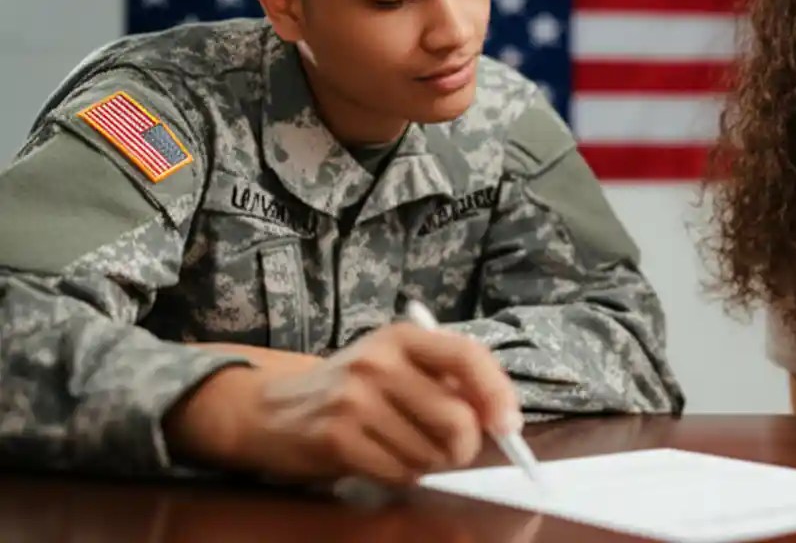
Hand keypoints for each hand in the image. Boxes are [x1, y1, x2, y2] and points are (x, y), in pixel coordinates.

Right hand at [165, 323, 520, 485]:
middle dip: (464, 447)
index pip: (467, 355)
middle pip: (456, 418)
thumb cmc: (350, 388)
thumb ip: (442, 379)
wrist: (269, 407)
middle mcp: (378, 362)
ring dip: (428, 464)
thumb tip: (500, 417)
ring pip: (429, 453)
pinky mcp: (337, 439)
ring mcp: (354, 400)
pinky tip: (379, 459)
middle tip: (453, 452)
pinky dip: (401, 476)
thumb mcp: (394, 364)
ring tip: (403, 448)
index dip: (497, 392)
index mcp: (401, 337)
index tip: (508, 424)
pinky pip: (398, 473)